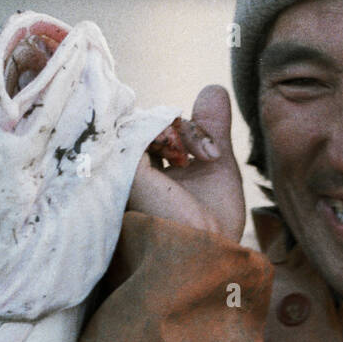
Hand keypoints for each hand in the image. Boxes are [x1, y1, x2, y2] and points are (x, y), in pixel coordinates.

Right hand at [128, 85, 246, 242]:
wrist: (209, 254)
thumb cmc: (213, 225)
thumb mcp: (217, 166)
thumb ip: (212, 128)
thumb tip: (212, 87)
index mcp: (155, 174)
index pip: (162, 131)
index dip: (190, 131)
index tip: (212, 153)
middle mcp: (137, 172)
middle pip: (154, 122)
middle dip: (188, 129)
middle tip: (211, 153)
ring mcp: (128, 170)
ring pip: (148, 120)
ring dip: (184, 130)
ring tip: (205, 156)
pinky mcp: (125, 168)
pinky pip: (141, 124)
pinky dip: (169, 131)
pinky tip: (185, 156)